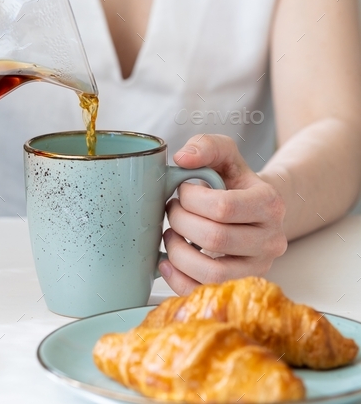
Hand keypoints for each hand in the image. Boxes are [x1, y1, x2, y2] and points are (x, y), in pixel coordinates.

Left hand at [160, 134, 287, 294]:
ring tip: (171, 235)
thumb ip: (206, 145)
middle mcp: (271, 240)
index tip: (182, 190)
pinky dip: (178, 280)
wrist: (254, 209)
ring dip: (179, 253)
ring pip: (212, 273)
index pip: (223, 206)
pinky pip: (206, 293)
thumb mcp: (225, 154)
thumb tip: (182, 158)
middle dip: (181, 222)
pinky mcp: (240, 286)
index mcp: (269, 203)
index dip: (191, 199)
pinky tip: (167, 262)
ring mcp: (258, 268)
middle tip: (172, 211)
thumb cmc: (235, 180)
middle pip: (215, 239)